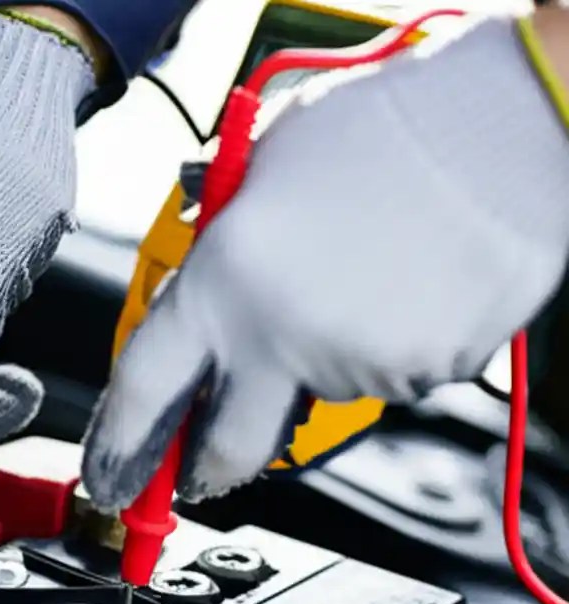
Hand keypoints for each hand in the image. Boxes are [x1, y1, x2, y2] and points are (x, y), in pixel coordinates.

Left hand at [82, 16, 568, 509]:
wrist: (498, 125)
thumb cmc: (374, 127)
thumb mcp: (257, 168)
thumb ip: (217, 236)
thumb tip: (197, 263)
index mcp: (219, 284)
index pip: (142, 387)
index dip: (120, 441)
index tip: (110, 473)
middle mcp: (277, 339)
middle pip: (228, 447)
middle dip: (208, 468)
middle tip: (202, 468)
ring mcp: (353, 365)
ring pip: (318, 393)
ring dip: (321, 358)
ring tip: (355, 274)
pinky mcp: (421, 373)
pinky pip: (388, 374)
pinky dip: (387, 344)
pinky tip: (402, 283)